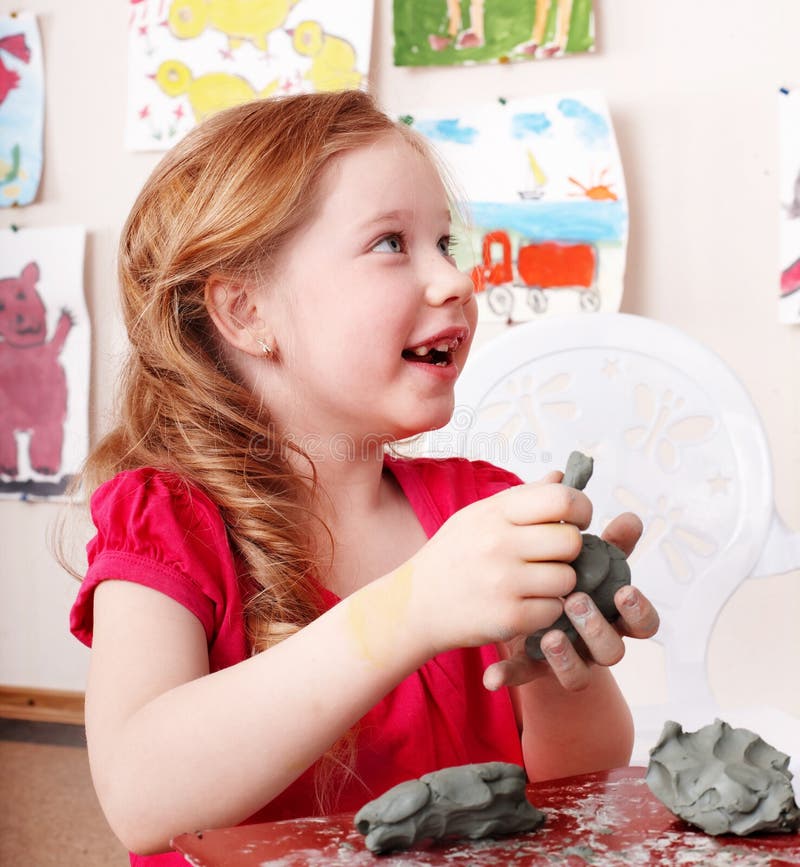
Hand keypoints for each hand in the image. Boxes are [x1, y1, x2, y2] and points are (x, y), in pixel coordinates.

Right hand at [408, 475, 589, 657]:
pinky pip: (554, 610)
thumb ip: (523, 497)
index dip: (581, 509)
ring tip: (533, 582)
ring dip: (558, 583)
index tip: (575, 521)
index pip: (562, 499)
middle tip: (549, 556)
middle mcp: (499, 544)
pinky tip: (523, 604)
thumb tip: (561, 476)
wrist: (415, 604)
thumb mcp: (478, 516)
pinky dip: (545, 610)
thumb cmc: (453, 556)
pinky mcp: (509, 618)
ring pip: (567, 579)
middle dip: (568, 550)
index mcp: (495, 512)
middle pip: (571, 541)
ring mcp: (504, 583)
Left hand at [482, 511, 659, 691]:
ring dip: (566, 656)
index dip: (639, 612)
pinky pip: (525, 676)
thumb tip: (631, 518)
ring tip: (550, 635)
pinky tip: (493, 673)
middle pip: (612, 651)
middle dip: (597, 629)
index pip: (642, 623)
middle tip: (577, 601)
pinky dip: (510, 674)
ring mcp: (566, 658)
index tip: (625, 591)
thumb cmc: (568, 575)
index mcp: (613, 615)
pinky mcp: (534, 668)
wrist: (526, 597)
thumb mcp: (587, 557)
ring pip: (579, 675)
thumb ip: (610, 542)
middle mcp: (595, 642)